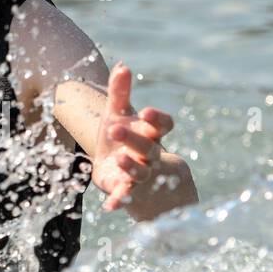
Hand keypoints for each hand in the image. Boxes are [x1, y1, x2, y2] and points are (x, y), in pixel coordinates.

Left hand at [92, 62, 175, 211]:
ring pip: (140, 172)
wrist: (125, 170)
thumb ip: (120, 92)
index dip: (157, 120)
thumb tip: (121, 65)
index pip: (163, 125)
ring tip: (118, 160)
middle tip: (115, 127)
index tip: (145, 112)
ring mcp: (140, 174)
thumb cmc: (123, 136)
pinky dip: (118, 201)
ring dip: (131, 167)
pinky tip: (109, 207)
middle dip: (134, 138)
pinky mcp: (126, 190)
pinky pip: (124, 197)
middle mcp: (149, 154)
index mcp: (151, 133)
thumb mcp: (118, 114)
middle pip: (147, 147)